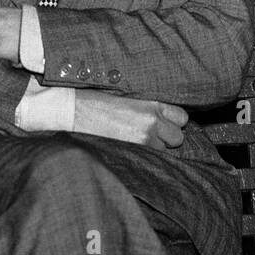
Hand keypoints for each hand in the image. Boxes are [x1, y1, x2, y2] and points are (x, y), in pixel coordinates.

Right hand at [73, 95, 188, 148]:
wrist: (73, 110)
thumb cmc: (97, 99)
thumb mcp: (128, 96)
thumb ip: (148, 106)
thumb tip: (162, 117)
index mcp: (152, 103)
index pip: (182, 116)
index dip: (173, 121)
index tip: (164, 123)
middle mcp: (152, 120)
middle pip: (178, 136)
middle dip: (168, 137)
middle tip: (151, 135)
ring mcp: (143, 138)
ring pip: (165, 150)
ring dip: (156, 148)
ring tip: (136, 141)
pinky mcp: (132, 152)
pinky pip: (150, 159)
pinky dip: (143, 156)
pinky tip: (130, 149)